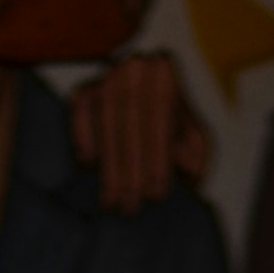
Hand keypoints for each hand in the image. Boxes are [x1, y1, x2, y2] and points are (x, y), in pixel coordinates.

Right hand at [68, 49, 209, 217]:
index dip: (157, 158)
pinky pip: (80, 114)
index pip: (160, 117)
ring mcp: (107, 76)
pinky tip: (90, 167)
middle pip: (129, 119)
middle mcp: (135, 67)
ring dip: (108, 165)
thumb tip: (182, 170)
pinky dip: (84, 140)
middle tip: (129, 205)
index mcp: (165, 73)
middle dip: (129, 168)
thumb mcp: (193, 142)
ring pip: (106, 120)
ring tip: (111, 200)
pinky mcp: (84, 91)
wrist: (149, 112)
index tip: (155, 194)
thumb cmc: (173, 133)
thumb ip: (192, 154)